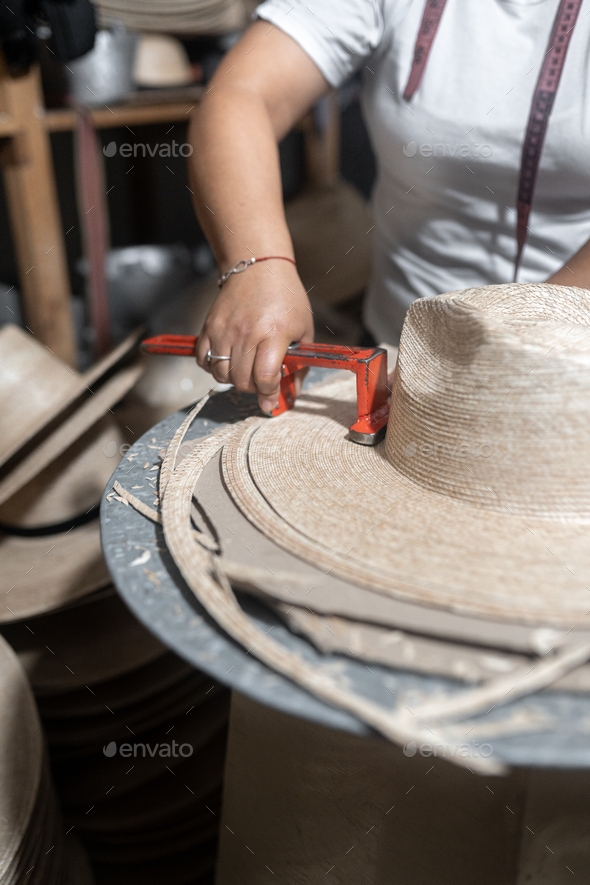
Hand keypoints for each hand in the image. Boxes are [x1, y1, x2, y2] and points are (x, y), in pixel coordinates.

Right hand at [196, 261, 313, 412]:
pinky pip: (203, 360)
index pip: (264, 376)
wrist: (260, 267)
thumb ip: (299, 364)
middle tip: (261, 382)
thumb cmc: (286, 298)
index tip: (271, 401)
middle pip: (242, 380)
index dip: (268, 394)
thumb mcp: (303, 330)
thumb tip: (291, 392)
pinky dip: (213, 367)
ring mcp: (225, 330)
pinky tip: (227, 361)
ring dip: (233, 380)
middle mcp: (247, 333)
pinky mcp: (209, 327)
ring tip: (245, 370)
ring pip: (221, 374)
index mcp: (274, 333)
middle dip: (253, 389)